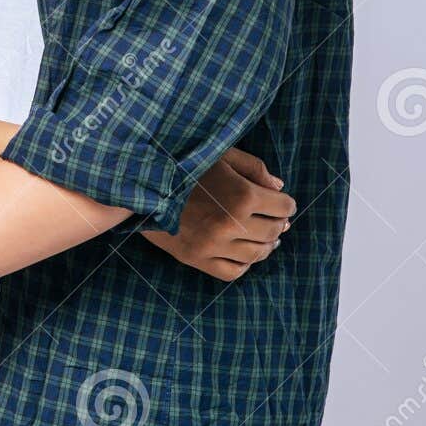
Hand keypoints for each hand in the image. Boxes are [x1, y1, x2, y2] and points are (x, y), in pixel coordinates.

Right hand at [143, 147, 294, 281]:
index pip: (282, 206)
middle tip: (278, 219)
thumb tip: (278, 187)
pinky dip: (245, 264)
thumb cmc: (182, 161)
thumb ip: (253, 168)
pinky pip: (232, 271)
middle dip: (279, 223)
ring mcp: (212, 245)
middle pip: (272, 231)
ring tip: (266, 238)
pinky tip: (245, 253)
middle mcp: (231, 224)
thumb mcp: (221, 154)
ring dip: (266, 245)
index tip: (284, 202)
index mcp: (241, 195)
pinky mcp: (196, 258)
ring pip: (256, 254)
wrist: (138, 181)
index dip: (286, 203)